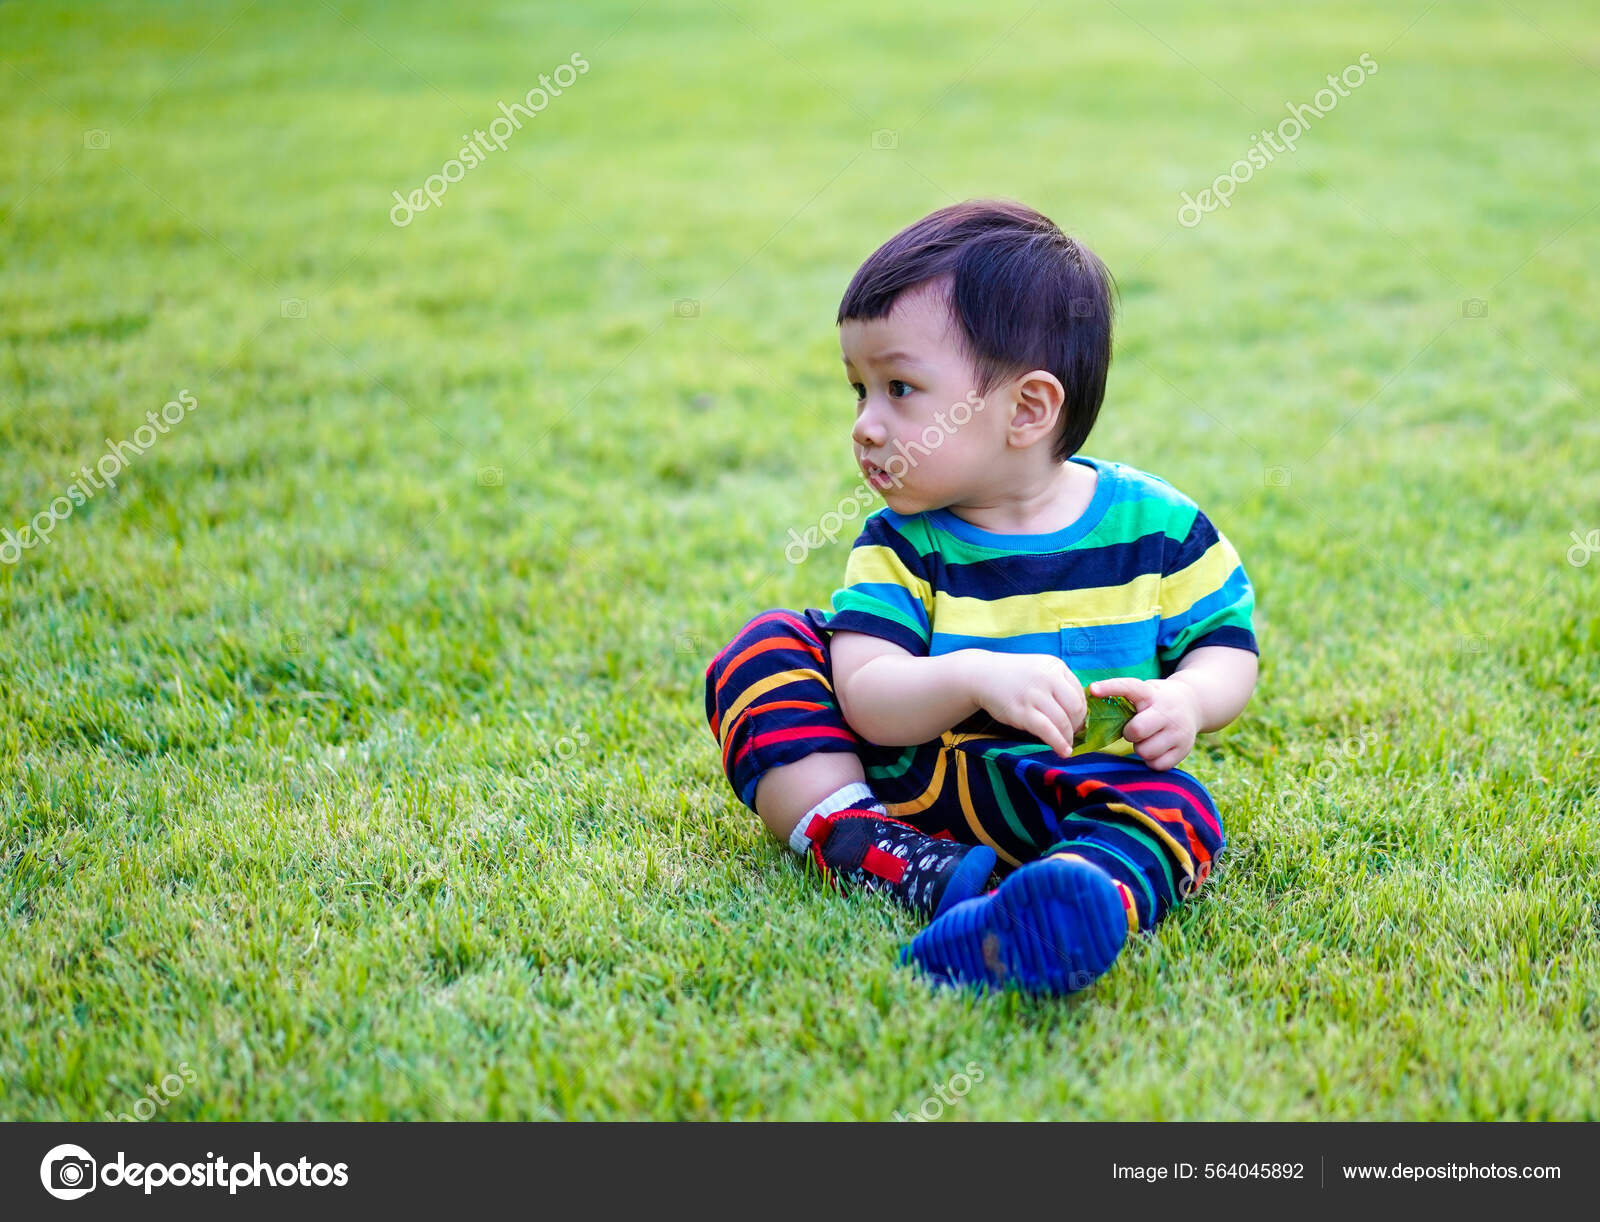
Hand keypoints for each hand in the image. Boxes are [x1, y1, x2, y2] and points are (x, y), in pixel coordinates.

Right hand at [963, 652, 1086, 758]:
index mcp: (1055, 666)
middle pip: (1075, 708)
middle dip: (1077, 725)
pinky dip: (1058, 743)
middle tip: (1073, 734)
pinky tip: (1063, 751)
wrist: (982, 675)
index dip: (1082, 712)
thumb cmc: (1015, 676)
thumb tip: (1080, 714)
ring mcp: (1033, 695)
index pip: (1079, 694)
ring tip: (1067, 745)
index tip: (1077, 722)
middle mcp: (1047, 678)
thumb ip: (1060, 685)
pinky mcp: (1021, 711)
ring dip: (1068, 738)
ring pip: (1063, 721)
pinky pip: (1047, 731)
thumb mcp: (1040, 670)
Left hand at [1087, 676, 1199, 770]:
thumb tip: (1090, 702)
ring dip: (1141, 748)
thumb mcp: (1145, 691)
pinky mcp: (1184, 749)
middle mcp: (1167, 711)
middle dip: (1130, 733)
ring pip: (1145, 751)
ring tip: (1148, 738)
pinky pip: (1157, 765)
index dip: (1110, 687)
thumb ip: (1124, 698)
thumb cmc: (1156, 700)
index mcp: (1151, 694)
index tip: (1093, 689)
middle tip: (1134, 730)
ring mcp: (1178, 731)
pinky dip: (1152, 760)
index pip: (1129, 687)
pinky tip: (1157, 748)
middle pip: (1136, 730)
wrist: (1194, 704)